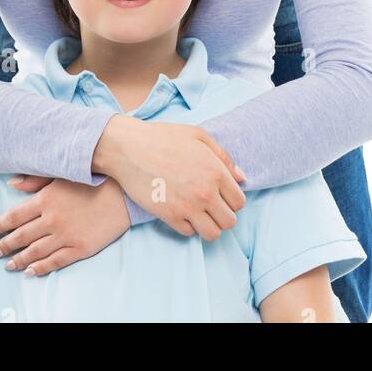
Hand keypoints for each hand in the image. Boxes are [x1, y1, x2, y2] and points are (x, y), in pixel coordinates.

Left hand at [0, 174, 130, 275]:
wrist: (120, 194)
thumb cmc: (91, 180)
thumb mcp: (60, 175)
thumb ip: (34, 180)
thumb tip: (11, 183)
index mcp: (45, 199)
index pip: (15, 216)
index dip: (0, 224)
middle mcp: (52, 220)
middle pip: (21, 236)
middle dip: (5, 245)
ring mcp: (65, 236)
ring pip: (35, 252)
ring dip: (19, 259)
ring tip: (9, 264)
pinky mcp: (79, 248)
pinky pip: (55, 261)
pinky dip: (41, 268)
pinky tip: (31, 272)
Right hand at [96, 115, 246, 239]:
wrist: (130, 148)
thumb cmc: (164, 137)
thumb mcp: (198, 136)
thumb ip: (223, 157)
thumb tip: (241, 178)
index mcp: (216, 171)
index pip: (239, 202)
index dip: (233, 200)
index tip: (222, 195)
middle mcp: (206, 193)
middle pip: (229, 222)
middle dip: (224, 215)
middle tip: (212, 206)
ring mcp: (188, 207)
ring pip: (212, 234)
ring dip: (209, 225)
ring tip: (200, 214)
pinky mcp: (169, 216)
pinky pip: (189, 233)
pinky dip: (189, 226)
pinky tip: (183, 212)